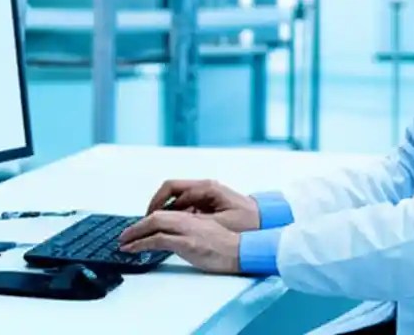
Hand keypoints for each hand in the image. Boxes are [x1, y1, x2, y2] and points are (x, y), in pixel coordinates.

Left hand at [118, 211, 240, 273]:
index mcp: (191, 216)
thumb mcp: (204, 232)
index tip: (136, 229)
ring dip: (135, 233)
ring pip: (154, 224)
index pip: (163, 212)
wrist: (242, 251)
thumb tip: (172, 237)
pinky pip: (158, 239)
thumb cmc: (226, 245)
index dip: (147, 219)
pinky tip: (132, 249)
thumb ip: (188, 230)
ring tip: (123, 243)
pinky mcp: (187, 243)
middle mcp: (187, 219)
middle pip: (155, 216)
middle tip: (124, 235)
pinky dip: (141, 243)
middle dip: (137, 226)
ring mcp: (186, 230)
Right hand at [145, 179, 259, 231]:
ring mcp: (206, 194)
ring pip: (177, 197)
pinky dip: (176, 213)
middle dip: (156, 204)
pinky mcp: (208, 202)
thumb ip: (196, 220)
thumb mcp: (221, 222)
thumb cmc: (248, 221)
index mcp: (206, 188)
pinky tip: (173, 227)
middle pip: (171, 189)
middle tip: (146, 221)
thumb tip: (174, 220)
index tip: (149, 216)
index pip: (171, 188)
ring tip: (156, 226)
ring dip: (165, 209)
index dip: (156, 202)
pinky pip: (186, 204)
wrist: (266, 220)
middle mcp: (204, 187)